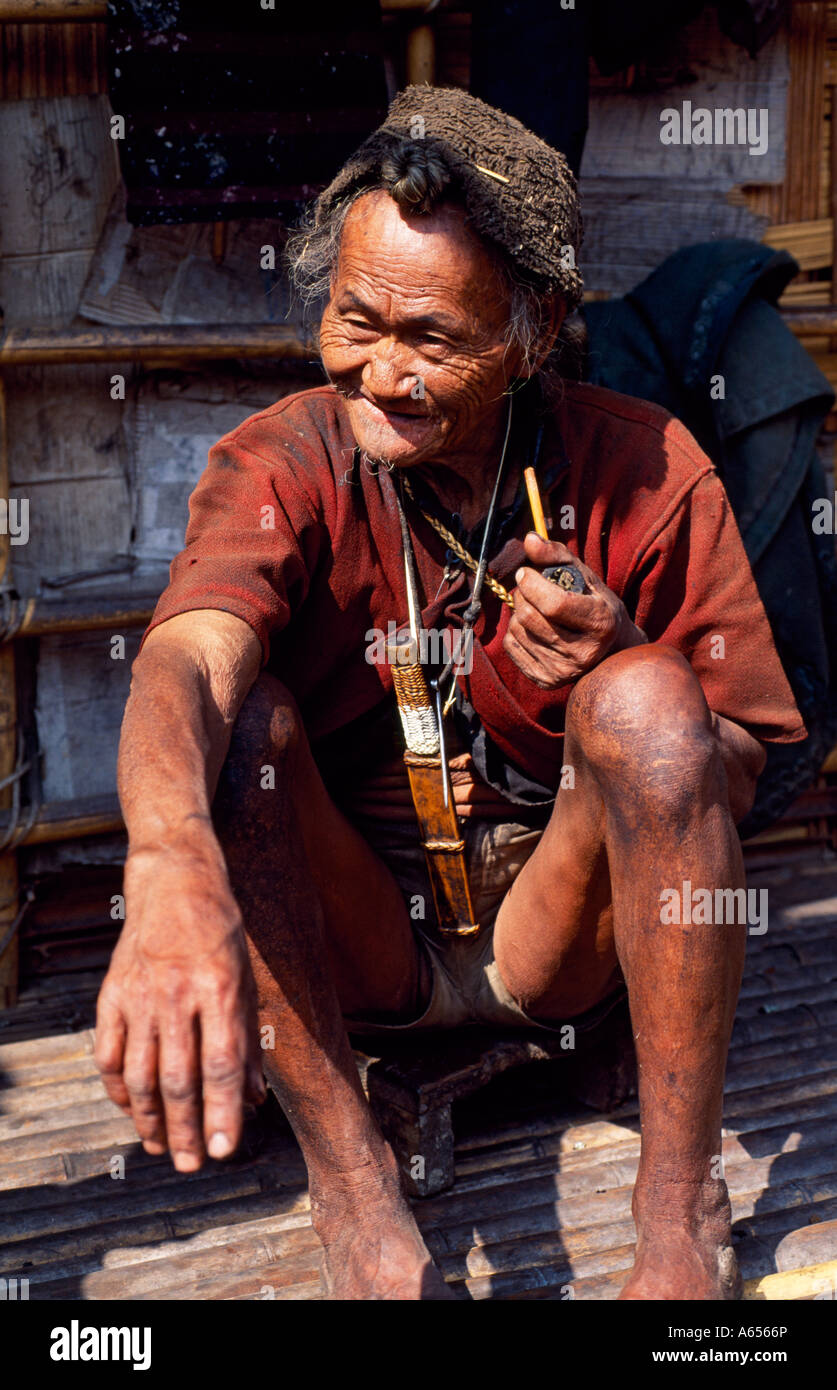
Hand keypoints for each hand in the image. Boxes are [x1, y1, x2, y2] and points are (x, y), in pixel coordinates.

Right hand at [94, 832, 265, 1172]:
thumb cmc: (220, 932)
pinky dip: (119, 1088)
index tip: (225, 1150)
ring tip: (164, 1147)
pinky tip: (132, 1109)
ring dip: (150, 1119)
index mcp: (219, 989)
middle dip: (187, 1129)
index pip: (220, 1065)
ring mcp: (139, 995)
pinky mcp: (112, 994)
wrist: (174, 882)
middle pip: (178, 1079)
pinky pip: (110, 1054)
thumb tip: (253, 1099)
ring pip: (140, 1074)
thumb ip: (248, 1041)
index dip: (223, 1112)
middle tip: (194, 1164)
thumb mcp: (247, 981)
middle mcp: (177, 995)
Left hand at [504, 532, 646, 689]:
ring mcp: (563, 671)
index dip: (532, 584)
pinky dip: (515, 630)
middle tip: (528, 586)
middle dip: (521, 594)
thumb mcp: (585, 576)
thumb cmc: (595, 605)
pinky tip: (533, 627)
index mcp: (600, 624)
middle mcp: (583, 653)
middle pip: (530, 617)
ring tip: (535, 608)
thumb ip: (556, 555)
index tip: (526, 572)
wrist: (610, 651)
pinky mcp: (545, 681)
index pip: (554, 604)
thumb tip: (529, 539)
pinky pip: (511, 646)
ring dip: (518, 611)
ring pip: (517, 630)